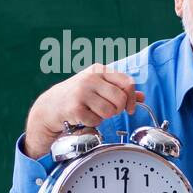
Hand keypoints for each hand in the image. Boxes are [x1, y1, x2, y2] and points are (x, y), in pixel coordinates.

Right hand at [23, 62, 144, 159]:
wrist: (50, 106)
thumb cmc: (77, 96)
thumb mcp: (98, 87)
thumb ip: (120, 90)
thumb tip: (141, 96)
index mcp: (99, 70)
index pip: (127, 82)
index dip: (132, 98)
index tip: (130, 108)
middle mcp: (90, 78)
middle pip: (120, 98)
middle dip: (118, 109)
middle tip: (109, 111)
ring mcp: (82, 92)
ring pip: (110, 110)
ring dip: (105, 116)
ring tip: (94, 112)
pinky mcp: (75, 107)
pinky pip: (97, 120)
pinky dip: (94, 122)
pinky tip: (84, 116)